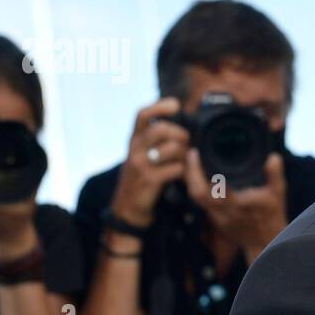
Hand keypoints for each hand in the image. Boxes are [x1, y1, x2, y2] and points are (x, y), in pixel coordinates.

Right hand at [111, 97, 190, 227]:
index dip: (160, 106)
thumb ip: (153, 140)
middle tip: (186, 144)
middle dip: (180, 134)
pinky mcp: (150, 180)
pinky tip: (182, 176)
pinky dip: (184, 171)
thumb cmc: (140, 179)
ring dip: (185, 154)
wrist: (128, 209)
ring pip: (171, 147)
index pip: (142, 114)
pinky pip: (176, 168)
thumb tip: (179, 124)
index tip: (176, 105)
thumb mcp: (141, 155)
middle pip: (161, 128)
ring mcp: (141, 165)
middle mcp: (135, 149)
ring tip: (185, 162)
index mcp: (134, 140)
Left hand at [184, 148, 287, 262]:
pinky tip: (199, 174)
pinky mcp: (215, 218)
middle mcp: (223, 212)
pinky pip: (200, 200)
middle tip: (191, 154)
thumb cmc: (272, 217)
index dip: (198, 172)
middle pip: (195, 193)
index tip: (196, 153)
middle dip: (190, 173)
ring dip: (191, 178)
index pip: (211, 190)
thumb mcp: (278, 194)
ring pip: (195, 197)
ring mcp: (217, 217)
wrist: (266, 242)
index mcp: (237, 205)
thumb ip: (275, 175)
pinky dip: (197, 185)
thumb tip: (273, 157)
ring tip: (193, 160)